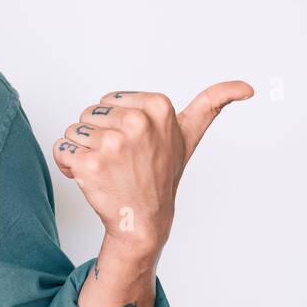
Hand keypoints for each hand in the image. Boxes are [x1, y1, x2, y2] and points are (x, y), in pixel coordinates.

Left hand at [52, 81, 254, 255]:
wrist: (143, 219)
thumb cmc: (162, 174)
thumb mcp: (189, 134)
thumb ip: (212, 104)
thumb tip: (246, 87)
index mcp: (158, 106)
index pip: (108, 100)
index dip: (115, 122)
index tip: (135, 143)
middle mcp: (136, 122)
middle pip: (89, 114)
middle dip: (97, 136)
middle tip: (120, 160)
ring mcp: (112, 144)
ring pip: (73, 131)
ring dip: (82, 151)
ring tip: (108, 169)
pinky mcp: (89, 163)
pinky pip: (60, 150)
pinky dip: (68, 165)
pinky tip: (91, 178)